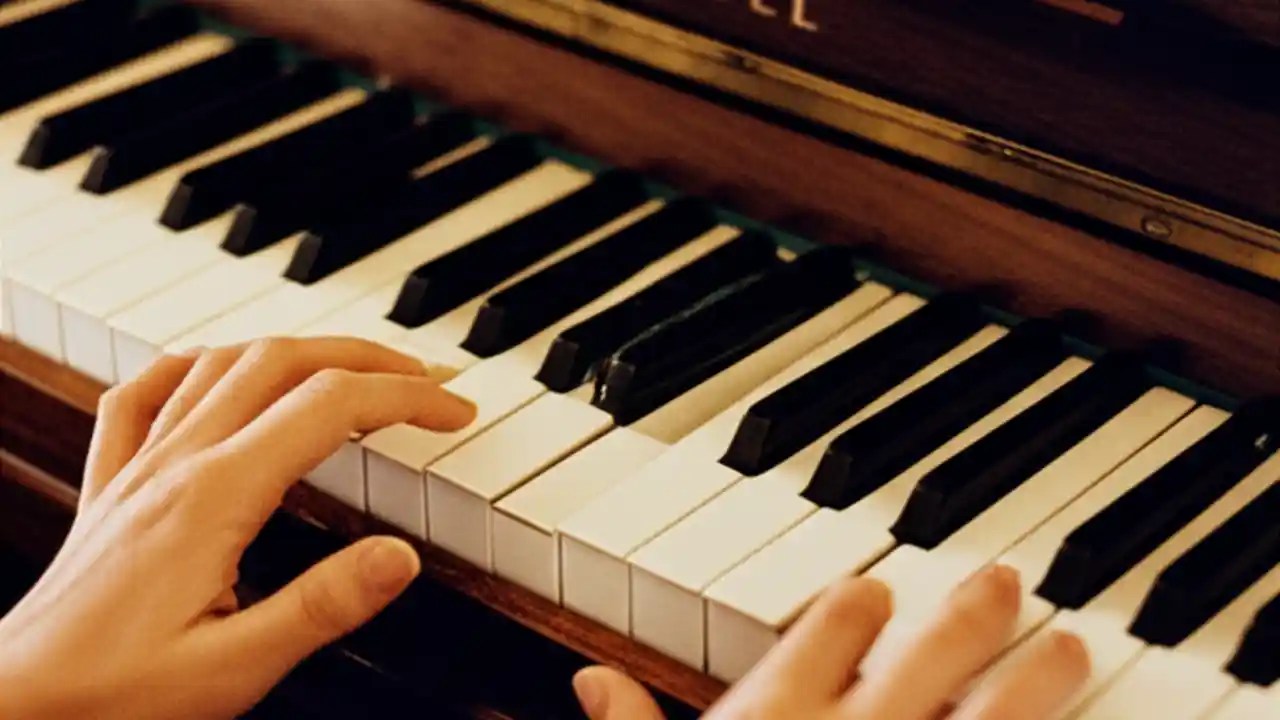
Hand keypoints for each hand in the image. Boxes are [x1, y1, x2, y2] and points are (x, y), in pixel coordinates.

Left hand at [0, 338, 475, 719]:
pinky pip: (147, 392)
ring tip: (355, 364)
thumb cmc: (111, 696)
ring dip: (303, 348)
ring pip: (227, 362)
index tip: (455, 412)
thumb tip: (403, 556)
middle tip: (429, 379)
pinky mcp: (115, 486)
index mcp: (214, 498)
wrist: (16, 707)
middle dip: (370, 357)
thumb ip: (324, 607)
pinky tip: (221, 368)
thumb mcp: (236, 668)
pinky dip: (198, 363)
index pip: (330, 407)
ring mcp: (140, 467)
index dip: (405, 399)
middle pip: (285, 361)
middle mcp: (176, 463)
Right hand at [574, 566, 1089, 719]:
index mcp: (775, 716)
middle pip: (931, 651)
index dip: (857, 600)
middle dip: (974, 613)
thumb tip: (591, 681)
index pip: (828, 625)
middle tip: (1008, 582)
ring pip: (994, 718)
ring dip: (1039, 683)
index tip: (876, 589)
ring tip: (1071, 650)